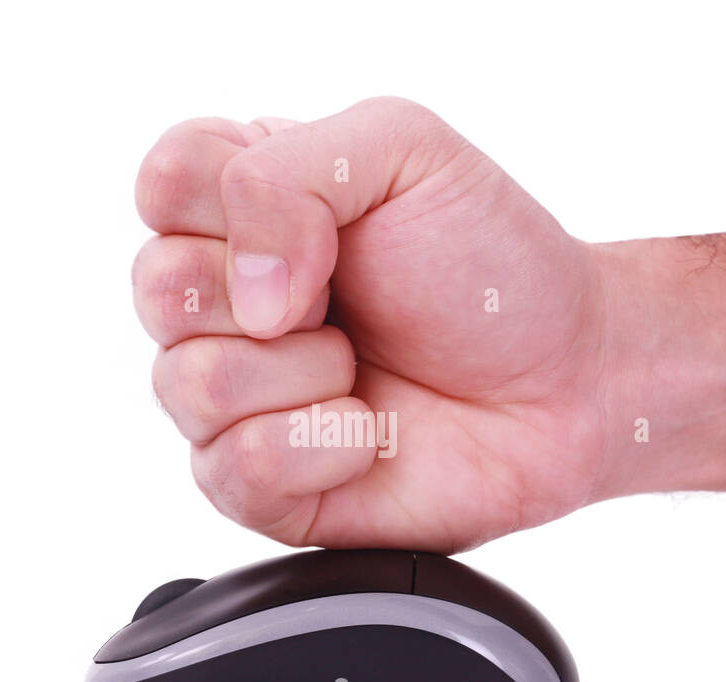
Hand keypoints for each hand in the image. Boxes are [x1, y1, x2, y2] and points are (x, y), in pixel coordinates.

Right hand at [135, 97, 606, 551]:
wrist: (569, 381)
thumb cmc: (494, 266)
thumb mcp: (406, 151)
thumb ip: (288, 171)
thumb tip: (244, 292)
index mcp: (249, 207)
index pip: (162, 181)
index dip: (236, 207)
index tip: (329, 230)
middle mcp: (228, 300)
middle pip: (157, 288)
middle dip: (274, 296)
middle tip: (349, 302)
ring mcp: (237, 398)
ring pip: (186, 384)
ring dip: (304, 374)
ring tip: (363, 369)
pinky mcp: (258, 486)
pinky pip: (234, 469)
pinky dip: (320, 450)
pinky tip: (367, 433)